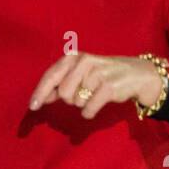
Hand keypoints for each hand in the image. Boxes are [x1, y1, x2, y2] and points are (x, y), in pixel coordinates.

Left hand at [28, 53, 164, 119]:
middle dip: (70, 99)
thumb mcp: (79, 73)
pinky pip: (88, 109)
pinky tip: (98, 104)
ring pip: (76, 102)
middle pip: (63, 93)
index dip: (40, 92)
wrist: (136, 74)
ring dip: (83, 103)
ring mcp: (96, 73)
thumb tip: (41, 99)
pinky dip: (90, 112)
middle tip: (84, 92)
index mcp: (73, 57)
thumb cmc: (102, 74)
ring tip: (95, 93)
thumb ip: (59, 84)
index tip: (33, 107)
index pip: (50, 76)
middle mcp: (83, 61)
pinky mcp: (108, 86)